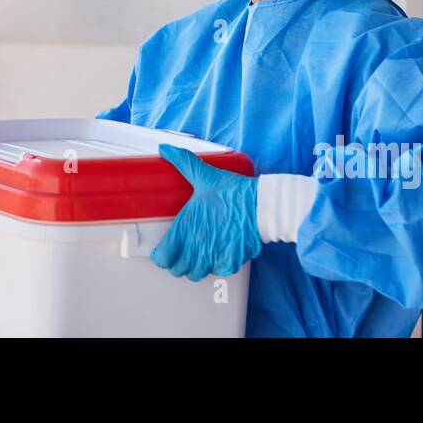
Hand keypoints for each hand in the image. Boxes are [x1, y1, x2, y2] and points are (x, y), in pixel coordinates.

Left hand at [151, 143, 261, 280]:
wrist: (260, 205)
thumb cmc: (231, 191)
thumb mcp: (204, 175)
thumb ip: (183, 162)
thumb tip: (164, 149)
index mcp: (184, 230)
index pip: (162, 259)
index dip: (161, 255)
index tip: (164, 250)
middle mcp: (196, 248)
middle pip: (178, 270)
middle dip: (178, 262)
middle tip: (182, 250)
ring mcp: (214, 258)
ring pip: (197, 274)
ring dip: (196, 265)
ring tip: (199, 252)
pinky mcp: (231, 262)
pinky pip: (218, 272)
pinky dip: (217, 265)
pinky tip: (218, 252)